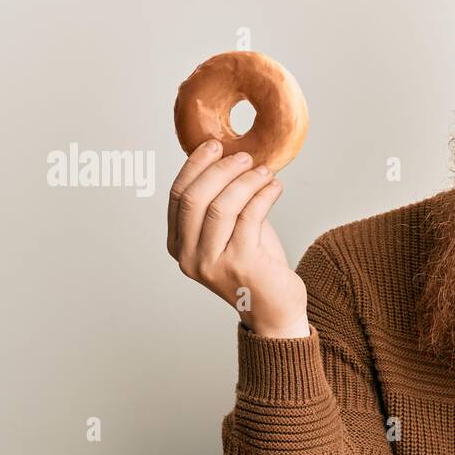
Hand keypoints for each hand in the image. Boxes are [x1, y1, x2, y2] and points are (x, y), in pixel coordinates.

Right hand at [166, 141, 309, 337]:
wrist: (275, 309)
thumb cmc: (255, 267)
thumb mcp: (230, 231)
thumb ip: (223, 202)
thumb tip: (229, 158)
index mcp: (179, 246)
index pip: (178, 196)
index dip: (195, 166)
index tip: (213, 145)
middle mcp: (189, 257)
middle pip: (195, 198)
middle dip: (219, 170)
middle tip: (243, 156)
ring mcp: (212, 263)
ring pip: (221, 206)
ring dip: (245, 181)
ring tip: (264, 171)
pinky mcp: (241, 264)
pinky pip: (250, 216)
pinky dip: (264, 195)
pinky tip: (275, 187)